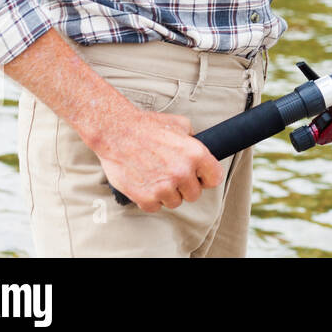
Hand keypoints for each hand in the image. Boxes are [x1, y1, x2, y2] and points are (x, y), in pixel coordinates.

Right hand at [96, 107, 222, 211]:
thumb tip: (201, 149)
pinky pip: (156, 207)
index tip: (201, 178)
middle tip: (173, 176)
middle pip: (194, 194)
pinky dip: (151, 199)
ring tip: (157, 177)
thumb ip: (194, 139)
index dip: (207, 178)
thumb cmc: (146, 126)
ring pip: (175, 202)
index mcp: (195, 154)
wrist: (116, 132)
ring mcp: (164, 187)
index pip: (215, 178)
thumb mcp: (180, 124)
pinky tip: (146, 184)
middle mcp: (182, 173)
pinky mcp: (145, 198)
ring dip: (168, 193)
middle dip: (186, 187)